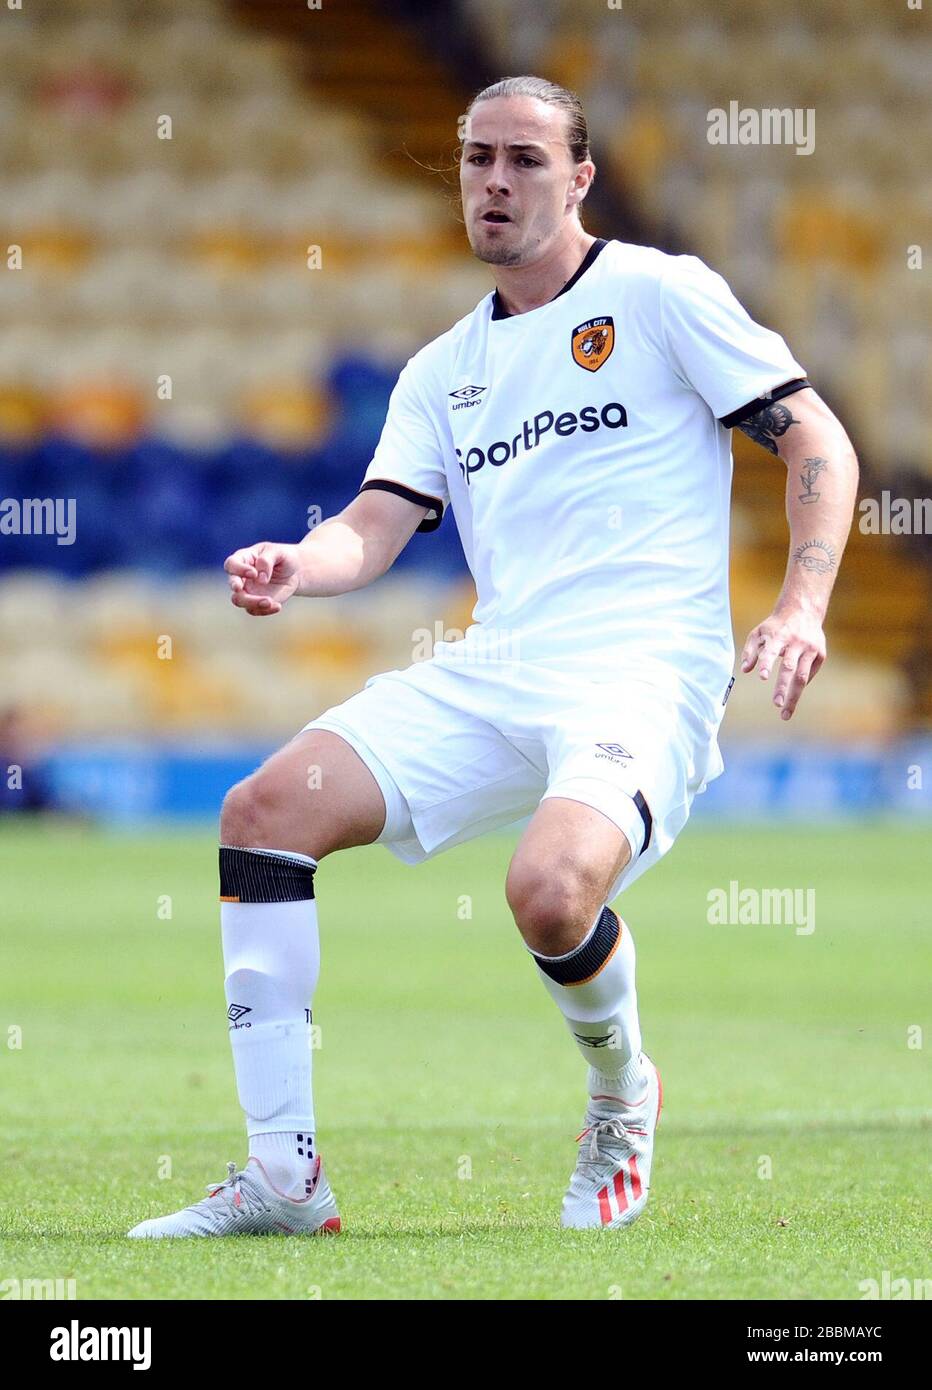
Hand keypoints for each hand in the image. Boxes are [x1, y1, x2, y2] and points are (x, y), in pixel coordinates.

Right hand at [224, 542, 302, 615]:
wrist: (293, 572)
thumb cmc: (283, 557)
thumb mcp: (278, 552)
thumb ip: (267, 561)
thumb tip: (261, 579)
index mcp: (243, 558)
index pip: (231, 564)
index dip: (239, 569)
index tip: (254, 573)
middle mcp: (240, 576)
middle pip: (232, 583)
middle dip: (236, 587)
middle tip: (241, 589)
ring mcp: (246, 591)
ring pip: (239, 600)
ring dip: (252, 603)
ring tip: (270, 602)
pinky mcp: (255, 603)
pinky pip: (253, 610)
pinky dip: (264, 611)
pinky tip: (277, 606)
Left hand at [740, 605, 825, 719]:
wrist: (803, 610)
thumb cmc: (775, 626)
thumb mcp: (758, 633)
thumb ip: (750, 650)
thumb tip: (745, 670)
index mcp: (779, 636)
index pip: (772, 651)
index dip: (766, 663)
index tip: (762, 677)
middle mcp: (796, 643)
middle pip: (789, 668)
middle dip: (782, 687)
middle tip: (776, 704)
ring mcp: (810, 649)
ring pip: (802, 677)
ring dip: (793, 696)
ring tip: (784, 714)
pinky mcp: (820, 654)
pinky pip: (809, 675)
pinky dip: (800, 686)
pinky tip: (792, 696)